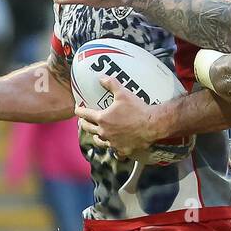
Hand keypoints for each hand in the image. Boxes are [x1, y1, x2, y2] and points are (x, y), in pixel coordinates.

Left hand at [75, 77, 193, 164]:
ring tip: (96, 134)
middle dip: (84, 123)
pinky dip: (113, 149)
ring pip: (99, 141)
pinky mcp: (122, 150)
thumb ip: (111, 84)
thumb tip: (101, 77)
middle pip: (88, 129)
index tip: (78, 108)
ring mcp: (113, 142)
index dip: (79, 110)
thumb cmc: (137, 109)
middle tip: (84, 121)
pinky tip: (114, 147)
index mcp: (102, 118)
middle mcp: (104, 132)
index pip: (85, 114)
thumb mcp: (123, 93)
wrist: (152, 124)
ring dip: (96, 136)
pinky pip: (114, 152)